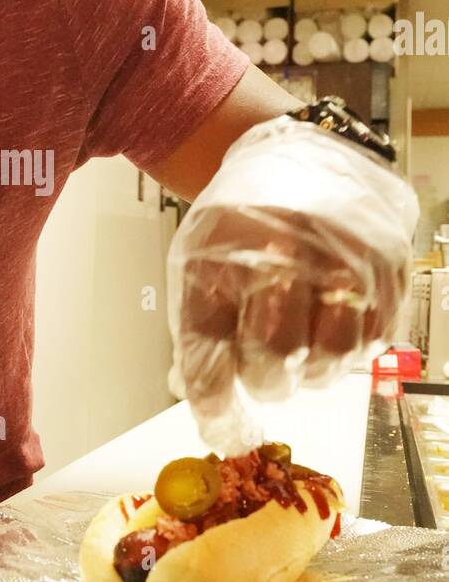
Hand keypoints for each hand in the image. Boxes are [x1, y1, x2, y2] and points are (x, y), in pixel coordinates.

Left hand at [167, 116, 418, 448]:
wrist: (294, 154)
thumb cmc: (240, 222)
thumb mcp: (197, 264)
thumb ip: (199, 331)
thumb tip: (202, 400)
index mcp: (220, 257)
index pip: (209, 354)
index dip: (215, 405)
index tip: (222, 427)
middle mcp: (282, 256)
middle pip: (273, 360)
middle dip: (266, 380)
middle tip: (265, 370)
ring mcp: (339, 260)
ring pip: (330, 359)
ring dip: (312, 371)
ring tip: (301, 347)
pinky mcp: (384, 267)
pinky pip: (371, 340)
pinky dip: (349, 348)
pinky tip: (331, 325)